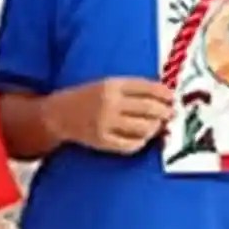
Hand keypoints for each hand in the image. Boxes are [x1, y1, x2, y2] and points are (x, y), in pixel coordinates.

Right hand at [44, 77, 173, 153]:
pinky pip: (131, 144)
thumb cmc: (86, 98)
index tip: (172, 97)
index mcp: (111, 85)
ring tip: (155, 126)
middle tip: (169, 114)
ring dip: (154, 127)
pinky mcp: (102, 140)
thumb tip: (164, 98)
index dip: (164, 93)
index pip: (147, 88)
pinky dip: (141, 142)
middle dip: (164, 112)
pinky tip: (141, 137)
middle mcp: (109, 103)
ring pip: (144, 128)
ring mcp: (105, 123)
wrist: (57, 114)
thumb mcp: (105, 84)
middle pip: (149, 108)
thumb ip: (132, 89)